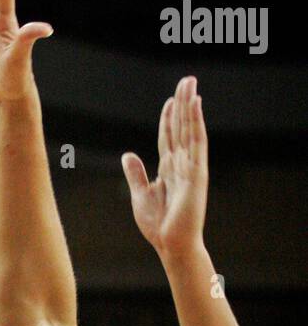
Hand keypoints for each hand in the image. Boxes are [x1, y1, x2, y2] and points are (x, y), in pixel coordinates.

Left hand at [121, 76, 208, 258]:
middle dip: (182, 104)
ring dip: (189, 105)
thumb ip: (136, 174)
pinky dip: (196, 122)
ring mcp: (191, 167)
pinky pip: (197, 142)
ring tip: (190, 83)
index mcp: (169, 169)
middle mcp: (182, 164)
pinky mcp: (197, 173)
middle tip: (185, 80)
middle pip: (181, 127)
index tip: (169, 100)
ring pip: (189, 129)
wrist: (172, 245)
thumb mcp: (140, 195)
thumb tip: (127, 154)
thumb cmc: (159, 226)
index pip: (168, 137)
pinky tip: (195, 104)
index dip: (168, 117)